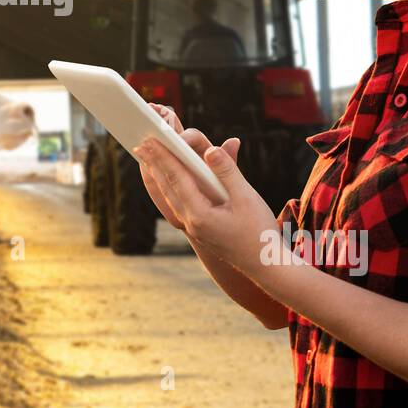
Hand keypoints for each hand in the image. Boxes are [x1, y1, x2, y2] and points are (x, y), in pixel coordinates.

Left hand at [134, 106, 277, 273]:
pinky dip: (170, 189)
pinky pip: (178, 205)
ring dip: (159, 177)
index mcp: (199, 214)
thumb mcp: (246, 198)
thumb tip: (210, 149)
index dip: (163, 157)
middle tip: (140, 145)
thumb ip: (227, 172)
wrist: (267, 267)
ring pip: (171, 198)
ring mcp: (195, 228)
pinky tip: (169, 183)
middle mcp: (191, 223)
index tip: (150, 140)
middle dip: (154, 165)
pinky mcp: (200, 231)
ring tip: (147, 161)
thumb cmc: (260, 232)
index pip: (176, 178)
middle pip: (167, 188)